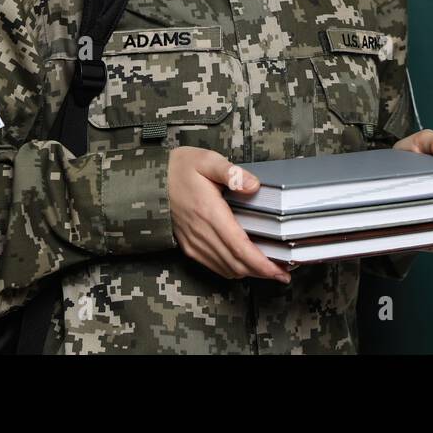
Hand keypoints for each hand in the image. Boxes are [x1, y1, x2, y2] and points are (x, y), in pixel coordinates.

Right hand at [167, 147, 291, 283]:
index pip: (240, 247)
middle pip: (237, 264)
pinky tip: (245, 264)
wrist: (149, 182)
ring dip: (249, 273)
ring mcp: (194, 243)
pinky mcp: (189, 247)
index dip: (262, 264)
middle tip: (283, 272)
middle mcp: (201, 233)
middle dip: (262, 272)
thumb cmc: (180, 168)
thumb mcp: (207, 160)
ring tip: (270, 269)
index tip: (280, 271)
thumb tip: (254, 186)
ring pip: (226, 269)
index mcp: (209, 212)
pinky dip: (233, 269)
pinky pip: (214, 266)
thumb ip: (232, 172)